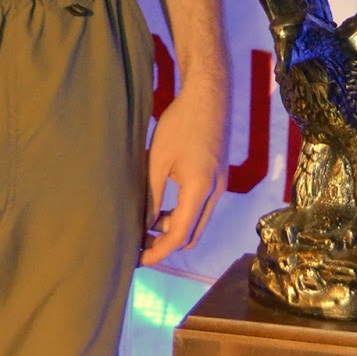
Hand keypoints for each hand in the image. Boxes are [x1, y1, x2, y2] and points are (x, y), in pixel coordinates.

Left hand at [140, 80, 227, 266]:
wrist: (208, 95)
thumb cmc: (180, 123)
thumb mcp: (159, 160)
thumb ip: (151, 196)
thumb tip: (142, 226)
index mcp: (200, 189)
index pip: (179, 235)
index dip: (157, 252)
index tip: (136, 260)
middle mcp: (215, 192)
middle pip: (192, 236)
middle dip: (165, 246)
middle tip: (138, 245)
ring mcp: (220, 186)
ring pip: (197, 224)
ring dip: (173, 230)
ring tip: (145, 225)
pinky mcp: (218, 179)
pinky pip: (201, 210)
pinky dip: (182, 216)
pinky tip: (162, 209)